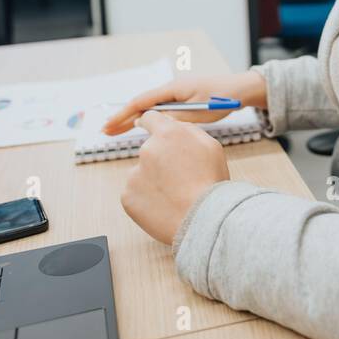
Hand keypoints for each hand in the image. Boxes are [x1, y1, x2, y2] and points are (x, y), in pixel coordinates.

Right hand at [103, 71, 267, 134]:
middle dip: (123, 117)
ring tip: (115, 130)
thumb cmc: (222, 99)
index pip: (141, 102)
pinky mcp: (183, 100)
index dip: (124, 115)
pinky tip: (139, 126)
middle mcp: (172, 89)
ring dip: (132, 118)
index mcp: (173, 88)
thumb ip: (173, 117)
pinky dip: (146, 118)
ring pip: (149, 107)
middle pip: (141, 104)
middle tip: (105, 130)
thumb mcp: (197, 112)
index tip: (109, 125)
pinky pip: (159, 109)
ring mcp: (177, 94)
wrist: (241, 90)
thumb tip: (149, 122)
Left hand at [120, 111, 229, 244]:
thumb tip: (174, 125)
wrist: (203, 220)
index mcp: (168, 134)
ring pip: (142, 173)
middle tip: (179, 178)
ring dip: (153, 180)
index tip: (154, 133)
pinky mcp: (127, 196)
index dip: (154, 125)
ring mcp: (134, 174)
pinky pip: (135, 193)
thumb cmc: (211, 184)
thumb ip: (188, 130)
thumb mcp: (211, 146)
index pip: (150, 118)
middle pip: (149, 149)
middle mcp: (147, 150)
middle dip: (160, 160)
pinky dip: (146, 199)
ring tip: (174, 196)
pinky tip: (165, 206)